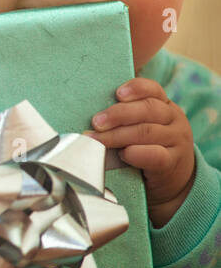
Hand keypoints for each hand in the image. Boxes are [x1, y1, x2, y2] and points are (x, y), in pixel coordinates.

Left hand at [87, 78, 195, 227]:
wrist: (172, 178)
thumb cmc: (148, 146)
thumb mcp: (141, 126)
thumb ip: (125, 118)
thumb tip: (91, 116)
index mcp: (165, 105)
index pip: (153, 89)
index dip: (135, 88)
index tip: (117, 94)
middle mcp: (174, 120)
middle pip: (148, 109)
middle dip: (118, 115)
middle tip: (96, 122)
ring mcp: (176, 141)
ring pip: (147, 131)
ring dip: (117, 135)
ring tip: (97, 140)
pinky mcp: (172, 162)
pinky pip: (155, 155)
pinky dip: (136, 153)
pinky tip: (123, 154)